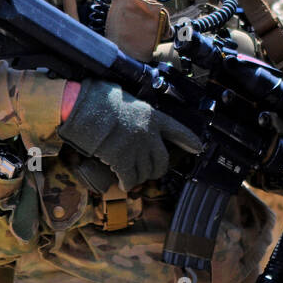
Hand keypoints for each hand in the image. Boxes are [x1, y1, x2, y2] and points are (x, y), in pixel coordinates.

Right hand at [57, 80, 201, 190]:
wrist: (84, 107)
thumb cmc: (100, 99)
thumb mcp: (127, 101)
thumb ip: (137, 115)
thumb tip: (135, 125)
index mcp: (152, 116)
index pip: (177, 130)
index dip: (189, 140)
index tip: (198, 148)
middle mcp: (149, 133)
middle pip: (162, 160)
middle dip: (157, 170)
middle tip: (150, 172)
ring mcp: (136, 148)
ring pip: (146, 171)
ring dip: (140, 177)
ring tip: (132, 176)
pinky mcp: (122, 160)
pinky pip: (130, 178)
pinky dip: (127, 183)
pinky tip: (122, 183)